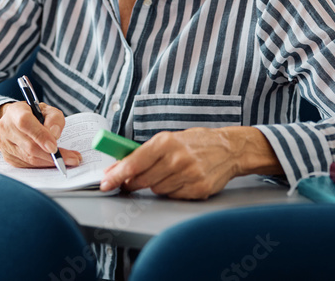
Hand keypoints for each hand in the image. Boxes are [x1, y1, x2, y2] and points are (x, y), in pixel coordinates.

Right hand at [0, 102, 82, 168]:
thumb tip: (54, 135)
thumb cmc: (33, 114)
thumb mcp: (47, 109)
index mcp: (14, 112)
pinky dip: (43, 165)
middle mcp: (5, 128)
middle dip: (52, 155)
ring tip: (68, 161)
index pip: (25, 123)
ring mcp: (4, 144)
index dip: (40, 135)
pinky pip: (27, 165)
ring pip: (29, 158)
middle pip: (29, 145)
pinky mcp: (7, 156)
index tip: (55, 147)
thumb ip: (54, 118)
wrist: (14, 120)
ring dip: (50, 162)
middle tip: (72, 159)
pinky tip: (54, 162)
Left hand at [99, 127, 280, 199]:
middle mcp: (177, 158)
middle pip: (143, 180)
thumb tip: (119, 166)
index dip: (117, 174)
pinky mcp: (199, 189)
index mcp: (165, 142)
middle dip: (132, 183)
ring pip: (157, 190)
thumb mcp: (169, 139)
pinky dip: (171, 191)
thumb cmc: (195, 142)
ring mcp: (189, 175)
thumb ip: (145, 153)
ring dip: (155, 185)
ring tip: (166, 174)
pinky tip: (179, 180)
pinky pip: (173, 196)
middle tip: (127, 182)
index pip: (134, 162)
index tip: (106, 182)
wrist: (229, 149)